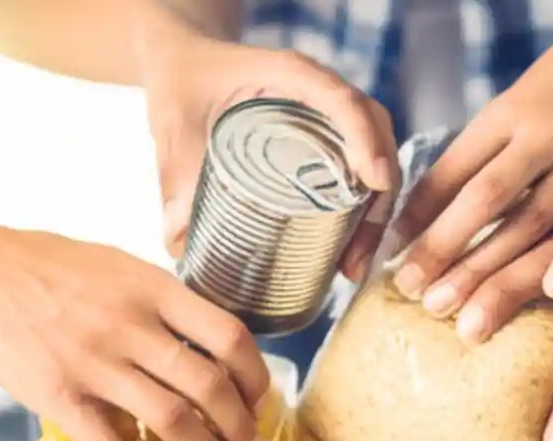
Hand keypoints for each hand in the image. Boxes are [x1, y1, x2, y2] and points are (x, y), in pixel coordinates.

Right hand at [0, 225, 272, 440]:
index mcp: (152, 290)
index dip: (256, 377)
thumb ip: (164, 304)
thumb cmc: (50, 268)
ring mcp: (95, 365)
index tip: (261, 402)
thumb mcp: (121, 267)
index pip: (229, 336)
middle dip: (244, 431)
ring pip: (172, 423)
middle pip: (209, 387)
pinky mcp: (60, 399)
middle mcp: (131, 327)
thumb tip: (207, 344)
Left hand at [147, 32, 398, 268]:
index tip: (376, 183)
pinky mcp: (321, 140)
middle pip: (374, 136)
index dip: (366, 139)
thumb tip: (176, 240)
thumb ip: (175, 174)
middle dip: (380, 196)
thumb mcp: (173, 123)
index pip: (343, 102)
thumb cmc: (181, 82)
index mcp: (291, 75)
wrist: (181, 62)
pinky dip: (360, 210)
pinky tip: (346, 252)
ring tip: (354, 265)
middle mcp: (319, 93)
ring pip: (372, 157)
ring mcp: (325, 117)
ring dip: (374, 212)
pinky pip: (355, 170)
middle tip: (358, 254)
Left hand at [390, 0, 552, 308]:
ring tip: (462, 312)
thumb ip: (480, 155)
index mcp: (503, 117)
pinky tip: (552, 289)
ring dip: (495, 266)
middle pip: (484, 200)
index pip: (450, 171)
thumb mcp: (513, 106)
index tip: (389, 253)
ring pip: (534, 216)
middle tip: (409, 290)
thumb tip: (426, 214)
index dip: (417, 215)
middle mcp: (541, 134)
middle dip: (442, 248)